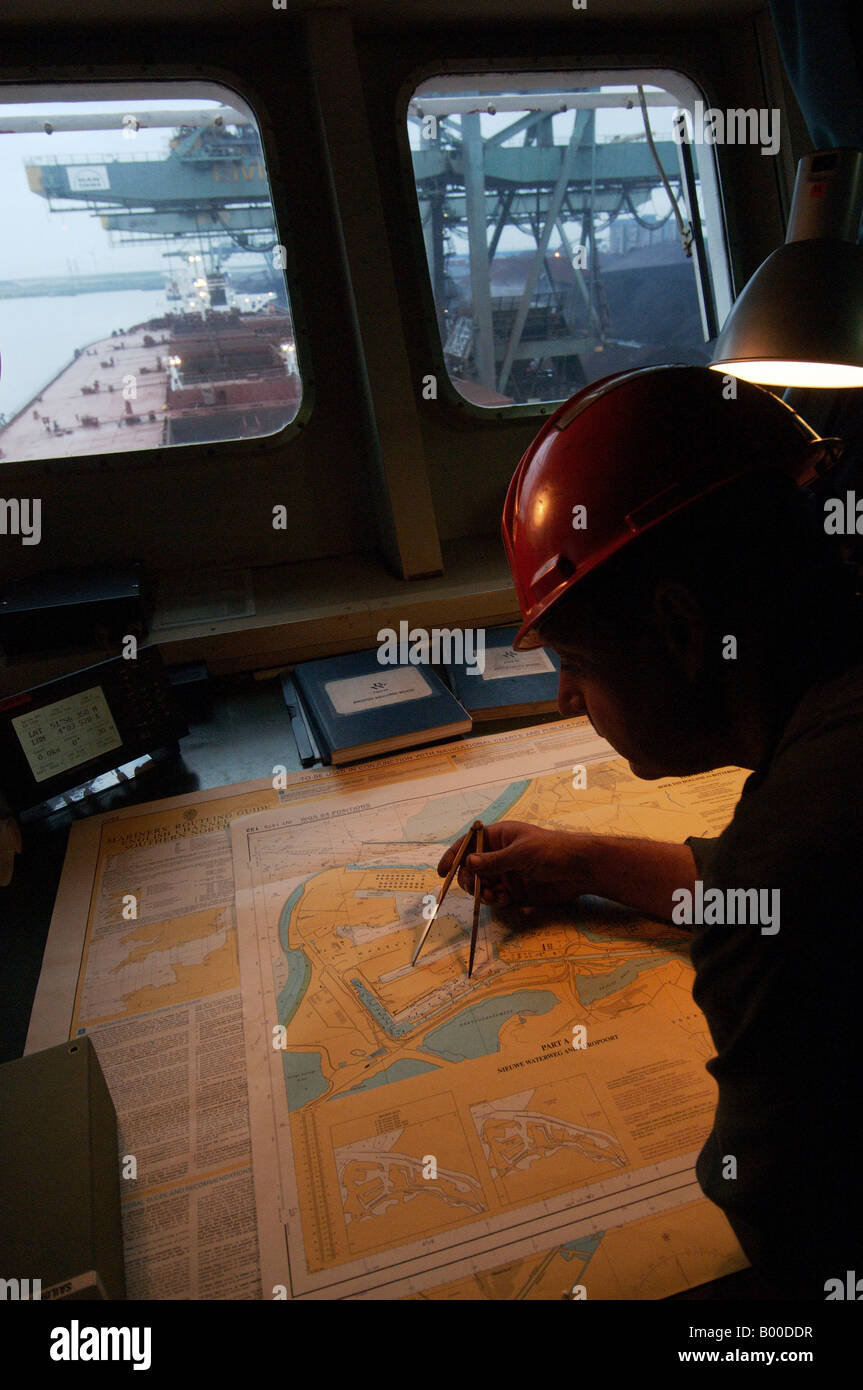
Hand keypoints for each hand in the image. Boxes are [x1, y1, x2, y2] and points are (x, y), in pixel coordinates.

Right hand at [436, 820, 594, 908]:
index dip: (453, 856)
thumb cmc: (552, 850)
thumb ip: (494, 860)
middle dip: (469, 879)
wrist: (579, 870)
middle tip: (475, 887)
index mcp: (499, 837)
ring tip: (493, 896)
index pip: (469, 844)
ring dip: (482, 892)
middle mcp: (499, 855)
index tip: (442, 871)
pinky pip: (496, 897)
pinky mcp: (515, 891)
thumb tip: (468, 863)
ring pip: (482, 885)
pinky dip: (495, 900)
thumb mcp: (521, 853)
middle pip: (471, 868)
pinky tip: (504, 900)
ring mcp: (507, 873)